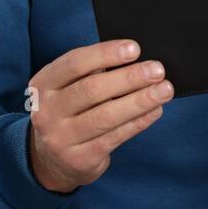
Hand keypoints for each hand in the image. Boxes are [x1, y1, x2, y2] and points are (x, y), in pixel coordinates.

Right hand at [26, 39, 173, 192]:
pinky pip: (114, 137)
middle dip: (129, 78)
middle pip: (92, 90)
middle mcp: (46, 111)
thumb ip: (93, 73)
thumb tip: (137, 60)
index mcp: (43, 84)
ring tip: (164, 90)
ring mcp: (60, 138)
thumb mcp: (68, 88)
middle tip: (157, 70)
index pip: (74, 63)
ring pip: (106, 116)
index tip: (135, 48)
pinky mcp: (79, 159)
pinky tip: (155, 110)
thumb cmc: (70, 112)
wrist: (52, 160)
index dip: (105, 54)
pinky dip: (138, 122)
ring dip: (140, 101)